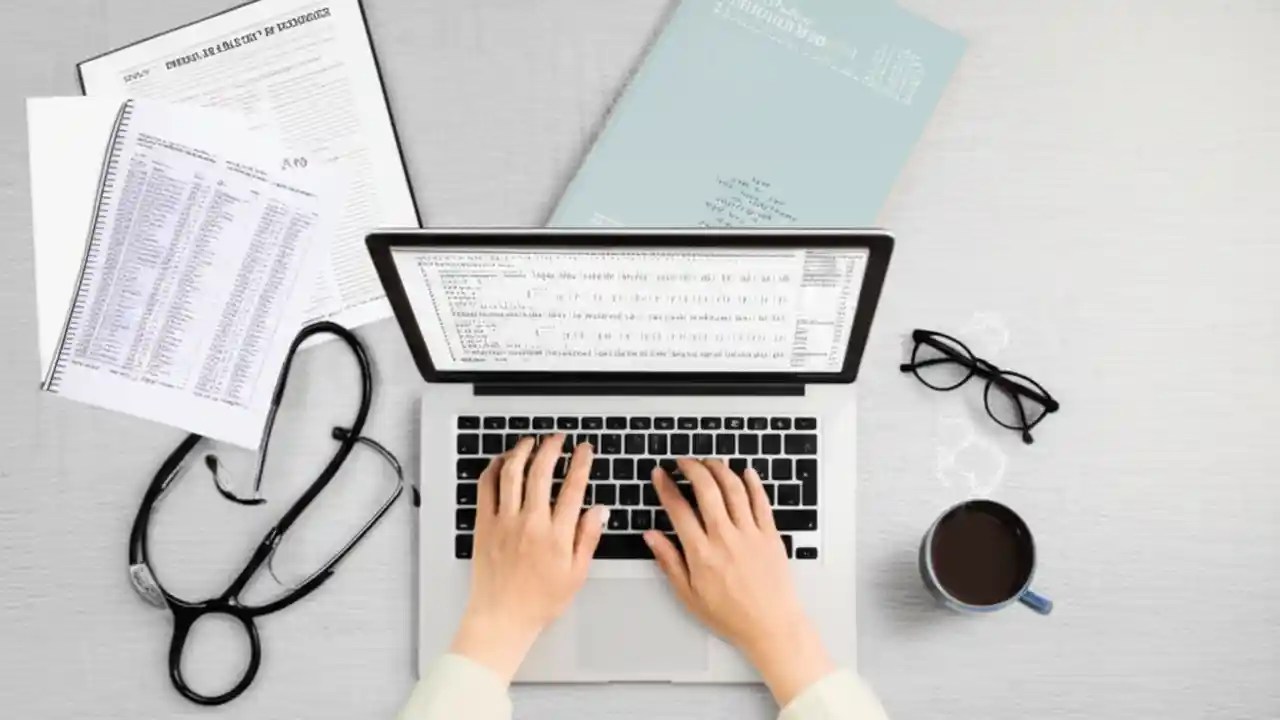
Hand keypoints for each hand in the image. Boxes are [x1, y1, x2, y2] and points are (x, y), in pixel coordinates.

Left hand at [450, 434, 607, 681]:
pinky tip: (502, 460)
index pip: (573, 487)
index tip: (585, 449)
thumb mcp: (576, 574)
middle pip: (541, 472)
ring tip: (531, 440)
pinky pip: (486, 487)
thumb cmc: (538, 602)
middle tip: (558, 438)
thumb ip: (588, 538)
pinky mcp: (484, 525)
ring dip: (523, 450)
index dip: (581, 463)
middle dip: (552, 448)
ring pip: (512, 473)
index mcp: (556, 535)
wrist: (501, 618)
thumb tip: (599, 510)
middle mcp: (530, 523)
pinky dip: (494, 468)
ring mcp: (504, 521)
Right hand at [644, 459, 833, 705]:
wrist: (771, 626)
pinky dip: (753, 483)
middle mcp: (725, 537)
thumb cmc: (730, 615)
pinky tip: (746, 472)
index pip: (678, 509)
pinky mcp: (770, 535)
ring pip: (734, 489)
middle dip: (692, 468)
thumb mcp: (688, 595)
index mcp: (701, 553)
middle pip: (707, 489)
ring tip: (709, 462)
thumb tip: (651, 536)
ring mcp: (750, 534)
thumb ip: (669, 562)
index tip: (660, 474)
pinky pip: (761, 501)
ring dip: (720, 469)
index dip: (666, 486)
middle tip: (683, 461)